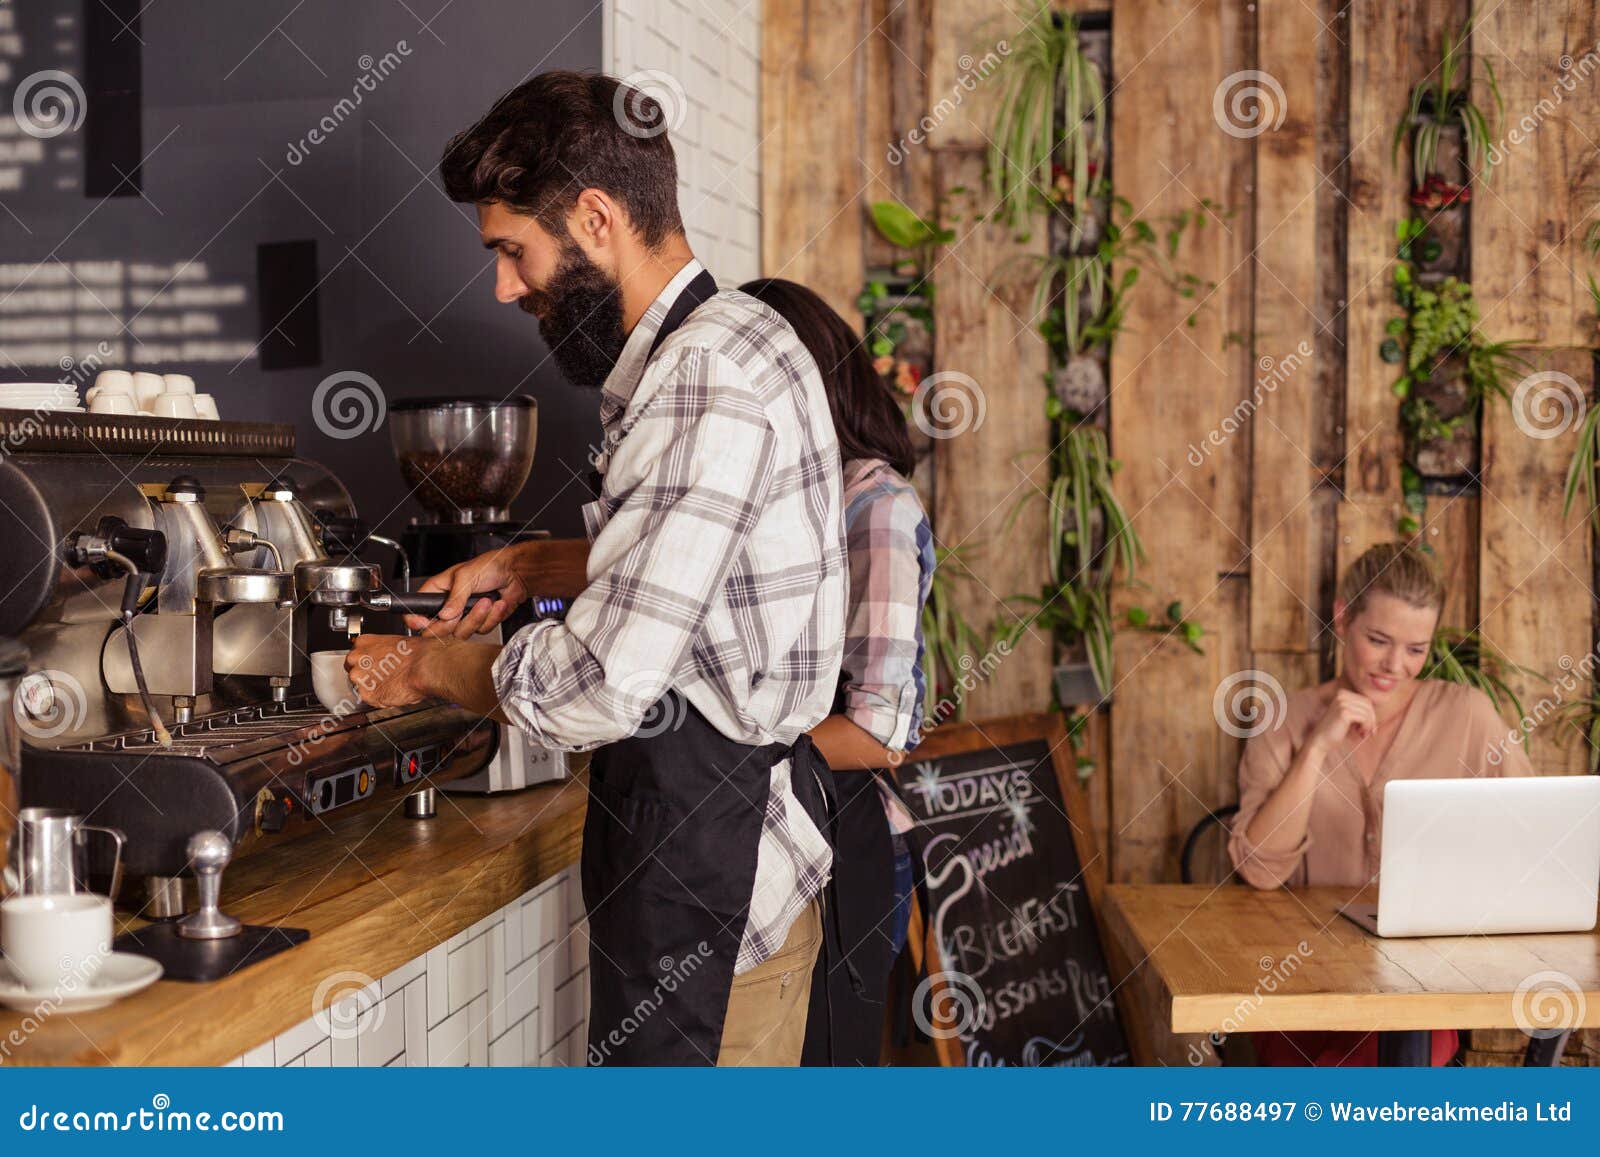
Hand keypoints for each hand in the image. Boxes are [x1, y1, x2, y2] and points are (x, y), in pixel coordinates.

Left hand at [346, 634, 440, 707]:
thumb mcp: (398, 641)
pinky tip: (392, 692)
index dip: (366, 663)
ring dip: (372, 687)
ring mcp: (360, 678)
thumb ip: (384, 650)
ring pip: (359, 686)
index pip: (355, 655)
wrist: (425, 667)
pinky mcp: (367, 695)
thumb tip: (389, 651)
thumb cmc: (418, 653)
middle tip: (382, 677)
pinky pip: (370, 699)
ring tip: (389, 685)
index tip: (374, 665)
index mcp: (363, 642)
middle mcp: (357, 659)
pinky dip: (379, 699)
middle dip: (366, 675)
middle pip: (353, 670)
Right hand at [402, 542, 533, 638]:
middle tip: (460, 612)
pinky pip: (481, 630)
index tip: (424, 622)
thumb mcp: (467, 576)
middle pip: (437, 630)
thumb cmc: (490, 565)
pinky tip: (497, 604)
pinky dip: (492, 617)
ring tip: (486, 601)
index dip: (416, 620)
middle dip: (452, 623)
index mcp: (437, 590)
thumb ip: (455, 597)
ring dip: (477, 617)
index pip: (416, 611)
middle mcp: (448, 605)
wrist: (516, 572)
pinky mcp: (480, 622)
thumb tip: (445, 615)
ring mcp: (464, 615)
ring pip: (461, 633)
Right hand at [1306, 688, 1376, 755]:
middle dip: (1371, 719)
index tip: (1368, 727)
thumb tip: (1375, 711)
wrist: (1320, 740)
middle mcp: (1341, 695)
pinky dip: (1366, 727)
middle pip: (1368, 705)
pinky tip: (1359, 733)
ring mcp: (1342, 703)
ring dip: (1369, 725)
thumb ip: (1358, 709)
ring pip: (1367, 712)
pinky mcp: (1344, 713)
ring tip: (1363, 734)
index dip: (1370, 714)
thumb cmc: (1335, 730)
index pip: (1366, 700)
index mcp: (1342, 693)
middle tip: (1369, 732)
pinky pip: (1364, 718)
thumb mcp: (1347, 715)